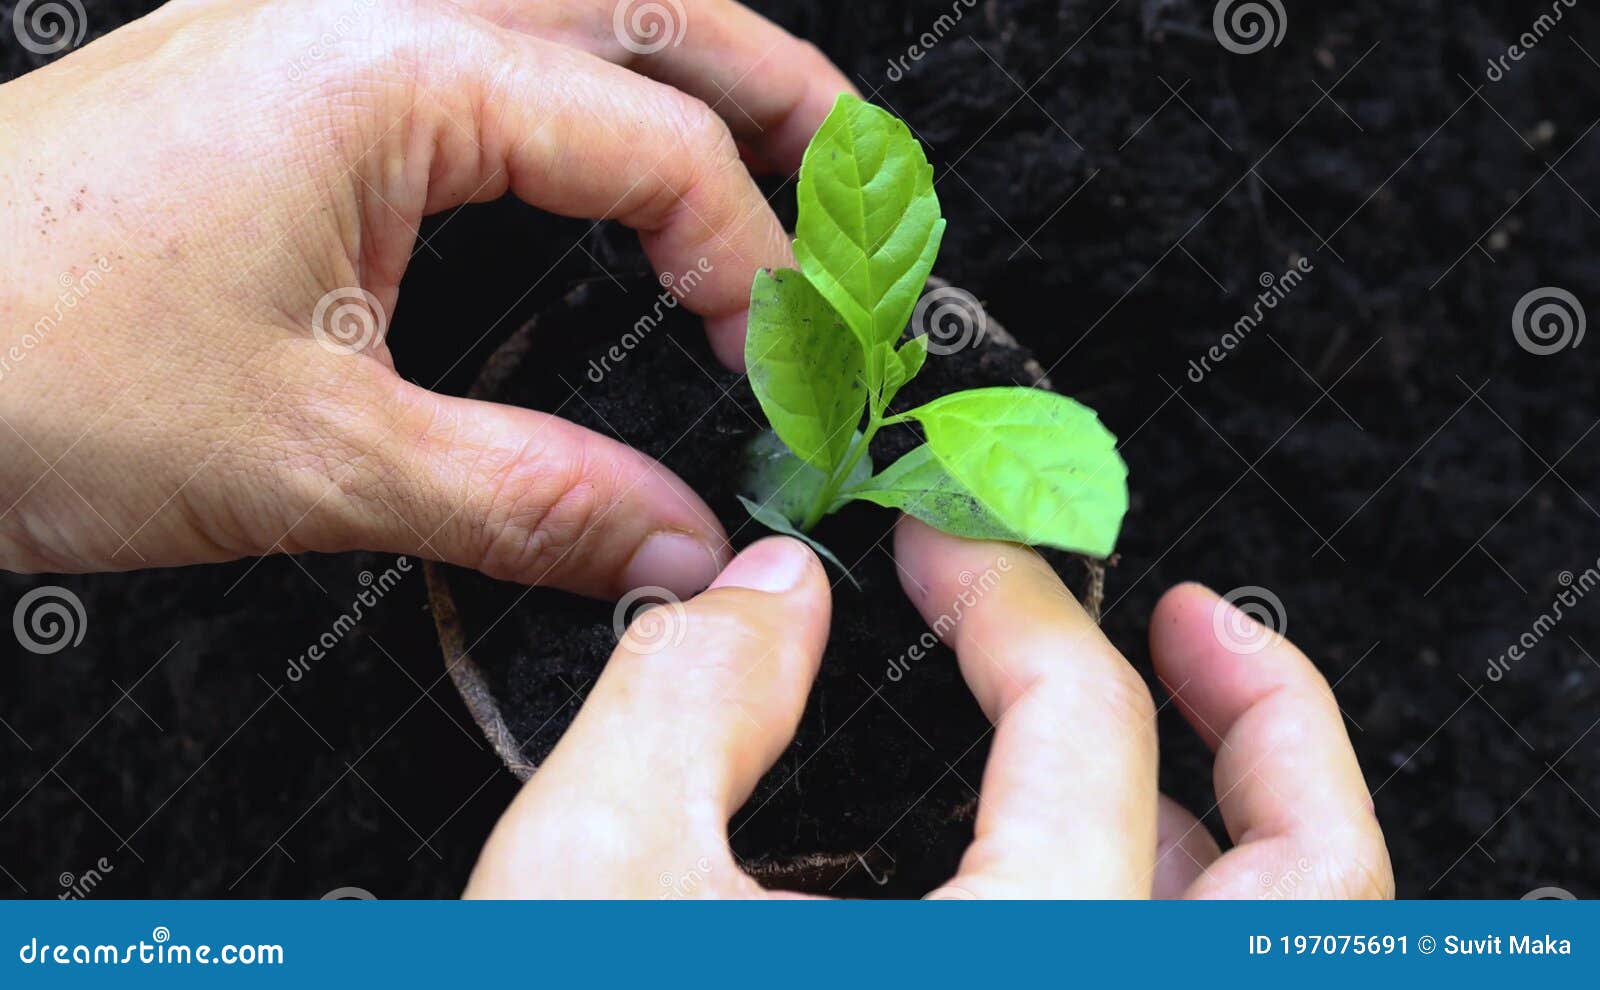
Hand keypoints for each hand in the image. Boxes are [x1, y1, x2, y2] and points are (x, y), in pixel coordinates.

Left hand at [0, 0, 851, 596]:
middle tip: (865, 176)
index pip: (651, 148)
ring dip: (677, 68)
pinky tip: (591, 157)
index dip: (751, 266)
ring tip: (768, 144)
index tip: (785, 374)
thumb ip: (532, 498)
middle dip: (773, 86)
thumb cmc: (19, 366)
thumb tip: (677, 542)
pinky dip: (574, 94)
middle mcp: (357, 12)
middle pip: (637, 3)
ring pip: (558, 6)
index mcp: (387, 65)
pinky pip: (474, 48)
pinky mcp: (279, 81)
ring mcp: (313, 29)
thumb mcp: (316, 460)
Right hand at [465, 519, 1393, 897]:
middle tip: (1190, 621)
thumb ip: (689, 692)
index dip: (1006, 597)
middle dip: (1266, 711)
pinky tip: (1098, 881)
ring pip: (1285, 959)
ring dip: (1252, 829)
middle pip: (1314, 870)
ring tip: (1176, 736)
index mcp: (1022, 982)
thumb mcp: (590, 881)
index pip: (1081, 725)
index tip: (942, 548)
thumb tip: (766, 597)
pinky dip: (1177, 923)